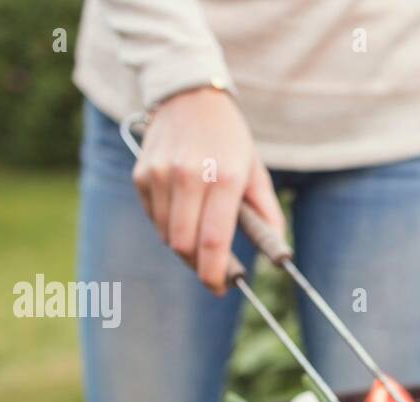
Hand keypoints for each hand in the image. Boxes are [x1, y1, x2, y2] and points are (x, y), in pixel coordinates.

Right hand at [132, 87, 284, 294]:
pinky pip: (154, 218)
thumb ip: (267, 215)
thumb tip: (278, 255)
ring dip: (184, 247)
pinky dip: (168, 226)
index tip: (222, 288)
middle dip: (199, 266)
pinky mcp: (142, 174)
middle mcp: (188, 176)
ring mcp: (160, 174)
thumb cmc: (229, 140)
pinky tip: (183, 213)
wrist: (189, 95)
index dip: (215, 273)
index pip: (213, 241)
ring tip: (201, 236)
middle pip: (185, 246)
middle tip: (214, 271)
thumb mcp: (256, 172)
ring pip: (167, 235)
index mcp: (224, 178)